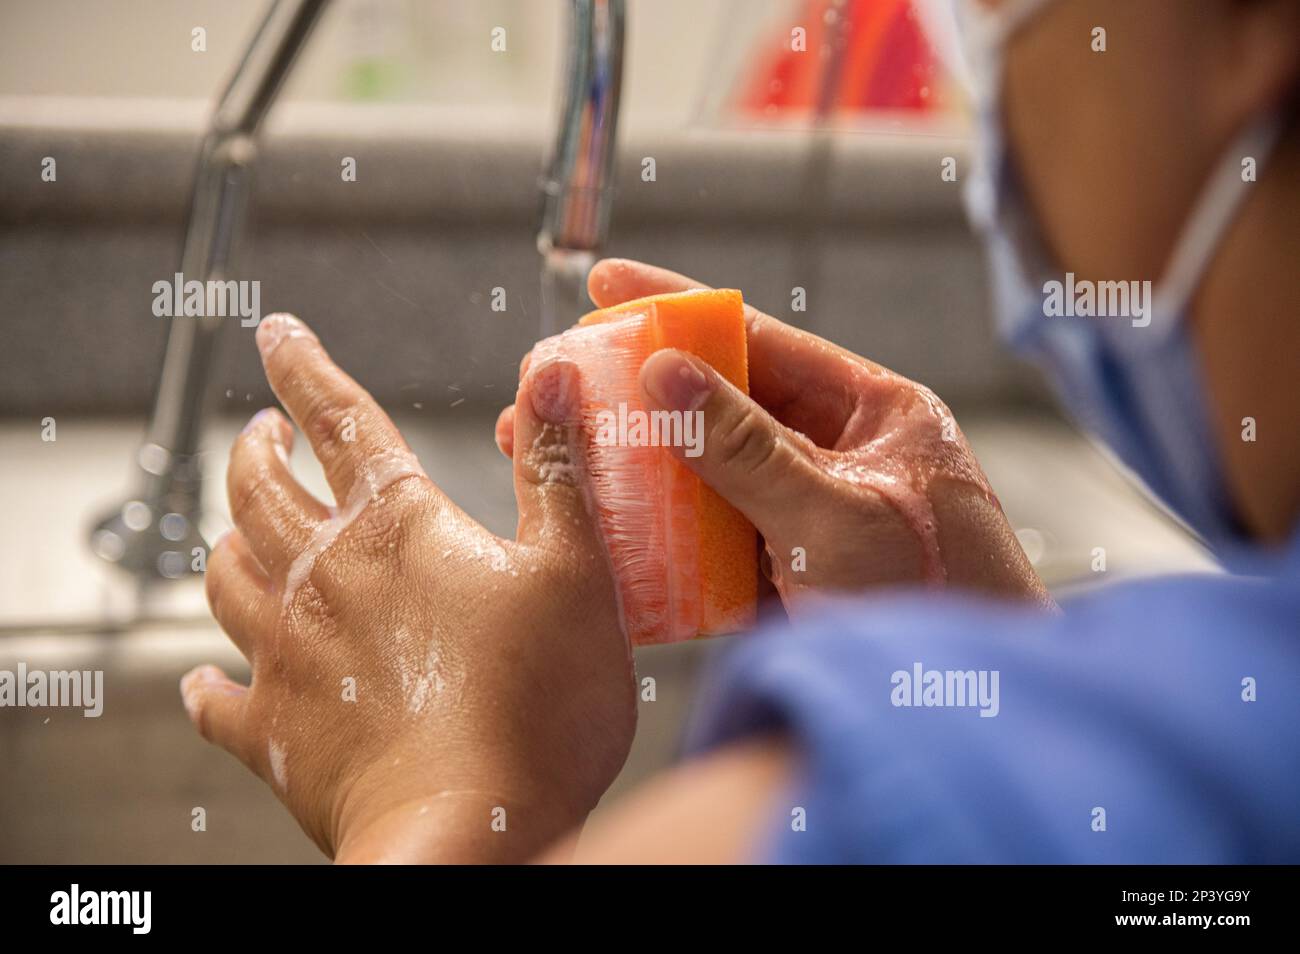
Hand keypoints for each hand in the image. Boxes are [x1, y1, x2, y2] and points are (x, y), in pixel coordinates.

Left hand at [181, 313, 634, 862]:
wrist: (471, 833)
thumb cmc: (537, 706)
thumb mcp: (575, 570)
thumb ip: (555, 467)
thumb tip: (546, 371)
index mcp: (396, 527)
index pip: (337, 418)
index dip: (303, 366)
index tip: (274, 330)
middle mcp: (324, 577)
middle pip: (260, 489)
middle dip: (253, 446)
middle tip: (256, 430)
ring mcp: (287, 654)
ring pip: (223, 574)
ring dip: (226, 538)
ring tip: (237, 526)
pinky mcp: (274, 731)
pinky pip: (213, 696)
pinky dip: (203, 679)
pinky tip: (203, 676)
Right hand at [497, 260, 1050, 610]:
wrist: (969, 719)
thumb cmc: (939, 606)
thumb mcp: (835, 517)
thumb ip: (748, 449)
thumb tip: (667, 374)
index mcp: (876, 415)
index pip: (766, 340)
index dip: (684, 310)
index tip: (611, 285)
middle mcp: (843, 456)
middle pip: (728, 407)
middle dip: (645, 396)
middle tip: (567, 380)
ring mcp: (814, 518)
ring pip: (714, 478)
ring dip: (646, 471)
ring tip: (565, 455)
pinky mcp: (792, 577)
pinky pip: (719, 543)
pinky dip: (668, 541)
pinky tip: (613, 534)